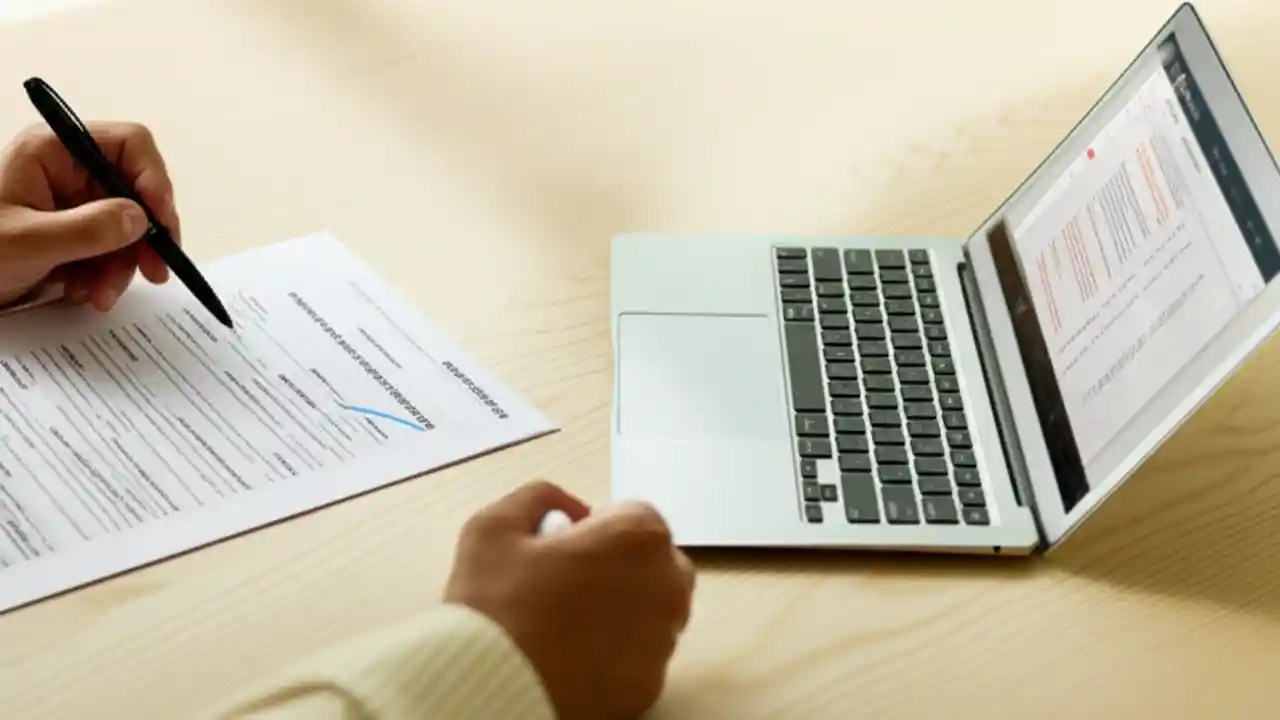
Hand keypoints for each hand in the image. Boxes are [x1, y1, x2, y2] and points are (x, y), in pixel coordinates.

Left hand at [0, 122, 179, 309]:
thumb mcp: (29, 243)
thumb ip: (88, 229)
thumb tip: (140, 219)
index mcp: (53, 151)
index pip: (129, 145)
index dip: (153, 179)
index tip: (160, 221)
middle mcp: (68, 169)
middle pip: (135, 192)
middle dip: (141, 237)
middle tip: (155, 271)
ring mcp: (72, 201)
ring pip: (127, 227)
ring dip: (121, 266)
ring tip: (98, 295)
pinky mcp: (73, 230)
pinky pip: (111, 248)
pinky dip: (106, 274)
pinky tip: (86, 292)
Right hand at [445, 481, 695, 719]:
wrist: (489, 689)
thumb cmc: (493, 608)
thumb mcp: (495, 526)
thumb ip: (539, 496)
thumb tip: (566, 504)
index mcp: (638, 537)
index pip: (632, 514)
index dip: (595, 526)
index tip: (566, 545)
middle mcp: (667, 586)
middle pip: (653, 559)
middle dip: (618, 562)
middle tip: (567, 580)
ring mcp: (663, 640)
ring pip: (651, 608)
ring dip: (621, 605)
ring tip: (566, 619)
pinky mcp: (651, 684)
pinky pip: (641, 654)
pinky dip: (617, 650)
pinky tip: (575, 652)